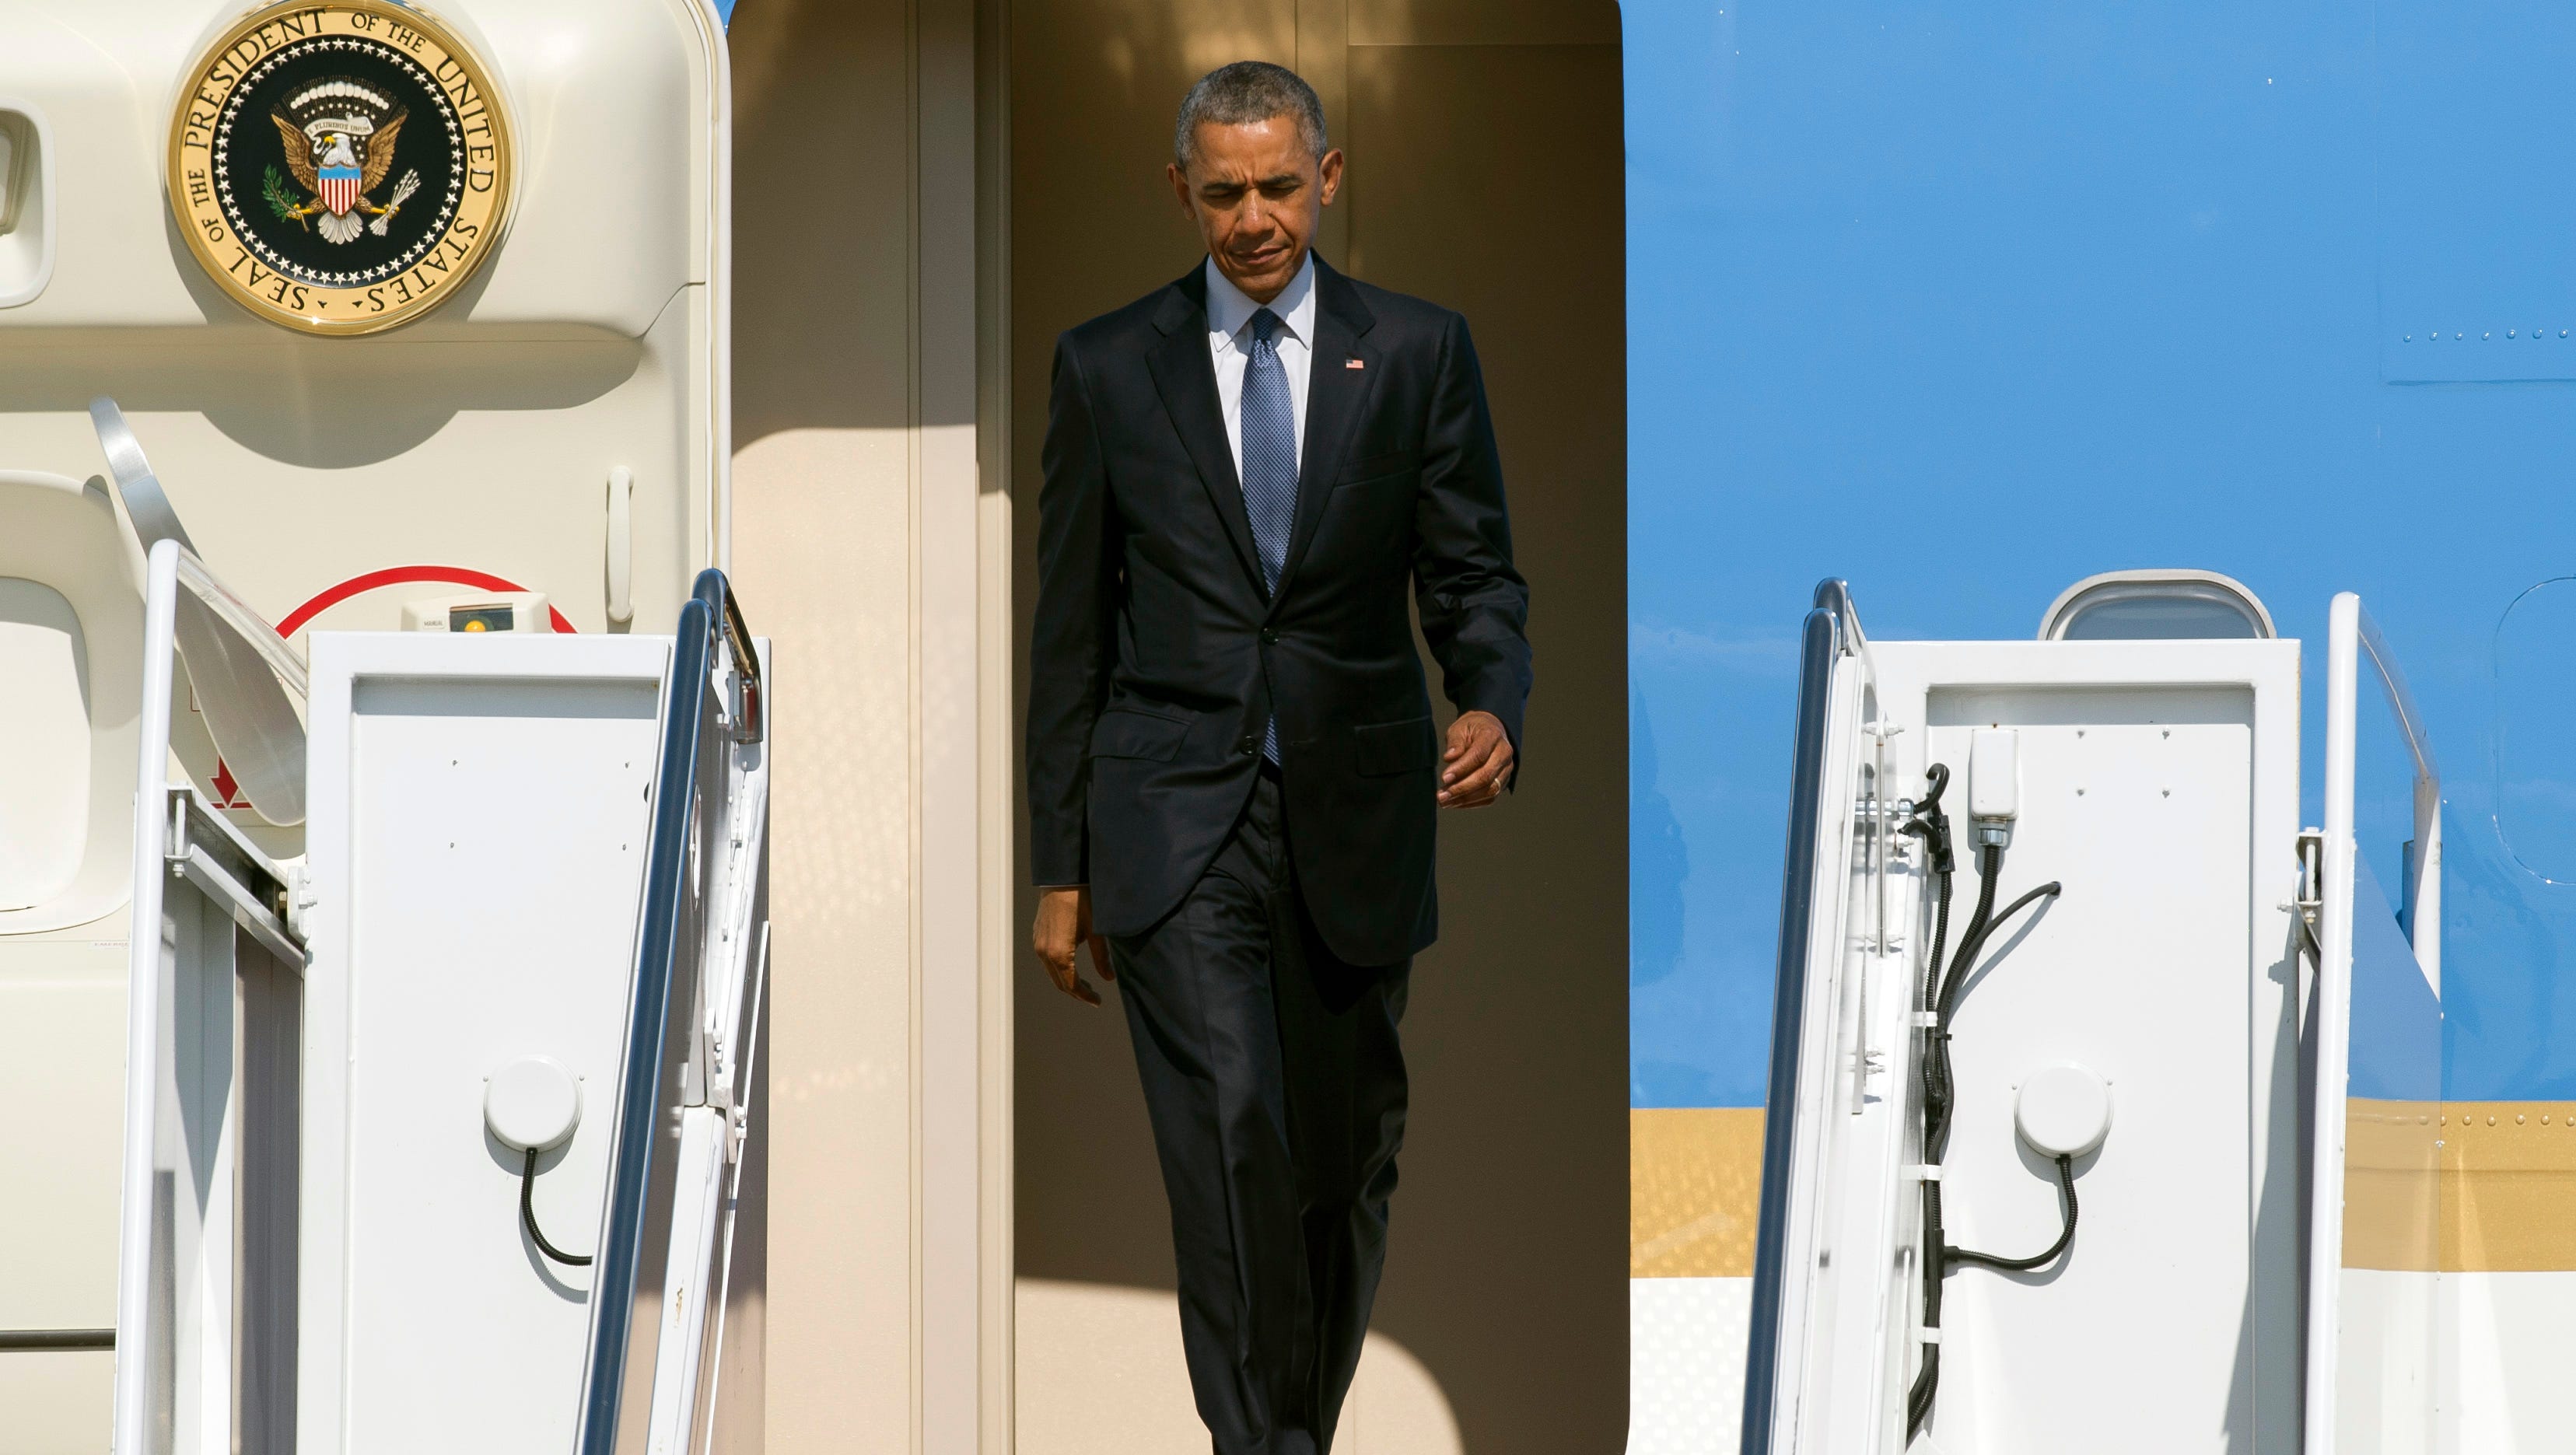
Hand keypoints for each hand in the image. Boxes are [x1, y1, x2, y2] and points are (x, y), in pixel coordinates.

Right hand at [1032, 886, 1113, 1005]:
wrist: (1063, 876)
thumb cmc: (1082, 900)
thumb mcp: (1097, 931)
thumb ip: (1102, 958)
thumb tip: (1109, 978)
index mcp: (1059, 954)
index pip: (1071, 985)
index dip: (1085, 996)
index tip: (1098, 1002)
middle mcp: (1044, 952)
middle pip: (1059, 982)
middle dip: (1076, 992)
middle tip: (1094, 996)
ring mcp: (1038, 943)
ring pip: (1051, 972)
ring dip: (1067, 980)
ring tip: (1085, 983)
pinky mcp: (1037, 935)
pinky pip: (1046, 959)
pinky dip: (1059, 968)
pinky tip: (1072, 965)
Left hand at [1439, 710, 1514, 808]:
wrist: (1488, 730)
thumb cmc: (1471, 730)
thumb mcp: (1459, 729)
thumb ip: (1455, 743)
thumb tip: (1449, 758)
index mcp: (1492, 736)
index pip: (1479, 755)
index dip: (1461, 768)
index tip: (1444, 778)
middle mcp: (1504, 753)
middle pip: (1486, 776)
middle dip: (1462, 788)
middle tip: (1442, 796)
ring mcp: (1506, 769)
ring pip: (1490, 790)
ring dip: (1466, 799)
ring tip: (1445, 802)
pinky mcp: (1503, 781)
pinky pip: (1490, 797)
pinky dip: (1472, 803)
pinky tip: (1455, 802)